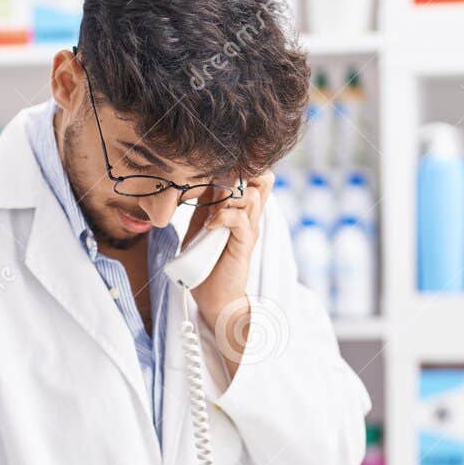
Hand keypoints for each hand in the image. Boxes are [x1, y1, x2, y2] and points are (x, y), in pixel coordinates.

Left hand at [189, 171, 271, 371]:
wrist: (215, 298)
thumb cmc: (206, 264)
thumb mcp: (200, 228)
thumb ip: (204, 206)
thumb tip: (199, 181)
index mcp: (243, 211)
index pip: (255, 176)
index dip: (242, 166)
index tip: (218, 171)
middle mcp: (251, 217)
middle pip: (264, 178)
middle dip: (244, 173)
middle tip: (221, 184)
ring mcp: (250, 229)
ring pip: (252, 195)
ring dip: (228, 197)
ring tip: (212, 210)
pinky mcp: (244, 244)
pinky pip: (240, 219)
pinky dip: (223, 216)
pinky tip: (210, 226)